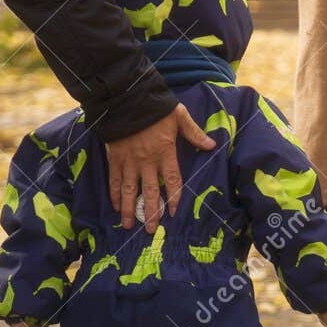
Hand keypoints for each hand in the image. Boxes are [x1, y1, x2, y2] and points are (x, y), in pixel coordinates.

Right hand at [106, 104, 215, 232]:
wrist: (125, 96)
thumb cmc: (155, 106)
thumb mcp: (178, 116)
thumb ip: (194, 132)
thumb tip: (211, 145)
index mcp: (165, 152)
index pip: (172, 180)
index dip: (173, 198)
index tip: (172, 213)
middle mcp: (147, 161)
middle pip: (150, 191)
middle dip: (150, 212)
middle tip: (150, 230)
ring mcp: (129, 160)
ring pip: (130, 190)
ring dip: (130, 209)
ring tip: (129, 225)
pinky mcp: (115, 157)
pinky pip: (115, 179)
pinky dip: (115, 193)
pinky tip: (115, 206)